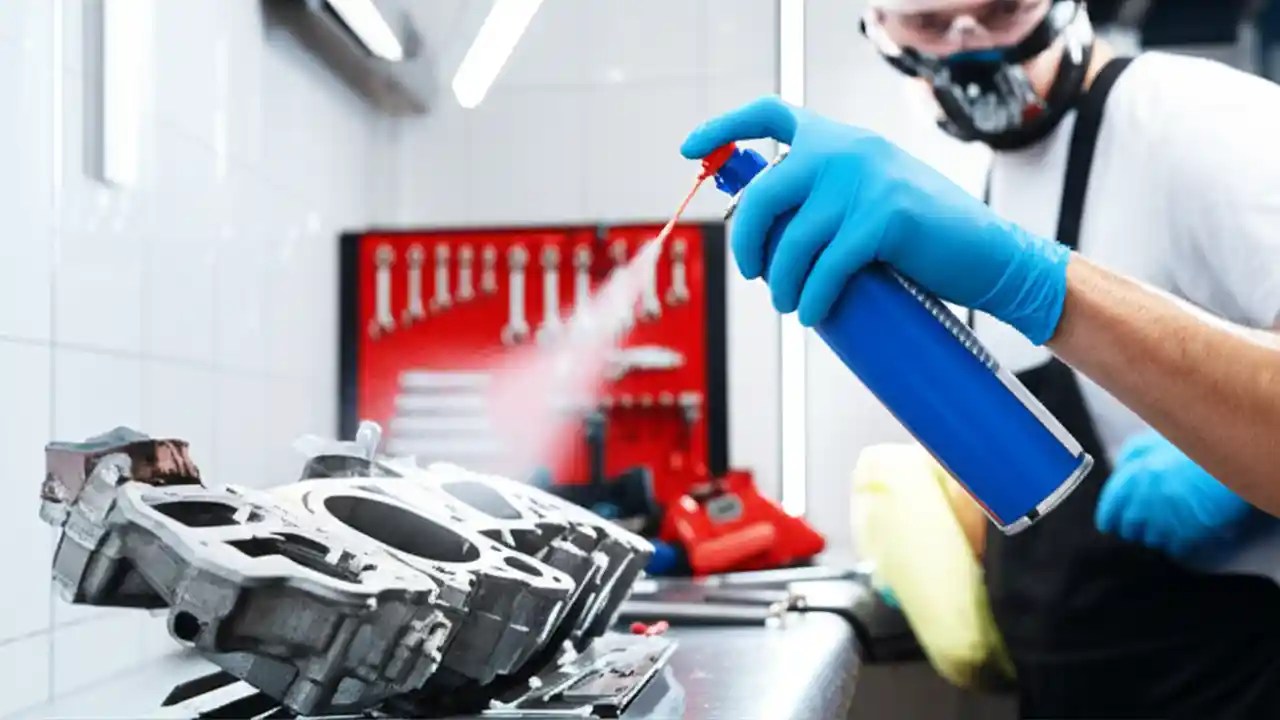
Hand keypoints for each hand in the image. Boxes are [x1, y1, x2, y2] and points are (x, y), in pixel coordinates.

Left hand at [682, 95, 1071, 343]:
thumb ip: (826, 199)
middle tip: (755, 274)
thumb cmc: (924, 239)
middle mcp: (849, 150)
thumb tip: (763, 237)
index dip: (724, 127)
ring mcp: (867, 182)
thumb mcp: (869, 200)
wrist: (990, 255)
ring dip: (782, 284)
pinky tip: (813, 314)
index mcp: (841, 140)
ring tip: (792, 305)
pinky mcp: (884, 219)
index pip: (770, 114)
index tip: (689, 150)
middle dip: (747, 242)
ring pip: (792, 242)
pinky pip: (826, 267)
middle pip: (764, 195)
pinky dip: (813, 298)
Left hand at [1095, 430, 1259, 559]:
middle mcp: (1143, 504)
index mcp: (1131, 480)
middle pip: (1129, 530)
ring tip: (1172, 523)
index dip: (1112, 519)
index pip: (1109, 513)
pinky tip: (1188, 533)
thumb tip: (1120, 470)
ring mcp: (1166, 521)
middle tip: (1149, 520)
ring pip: (1152, 541)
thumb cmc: (1190, 447)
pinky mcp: (1190, 535)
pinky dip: (1180, 544)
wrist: (1229, 458)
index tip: (1114, 522)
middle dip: (1136, 527)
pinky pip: (1176, 550)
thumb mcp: (1152, 442)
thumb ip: (1131, 457)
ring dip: (1159, 534)